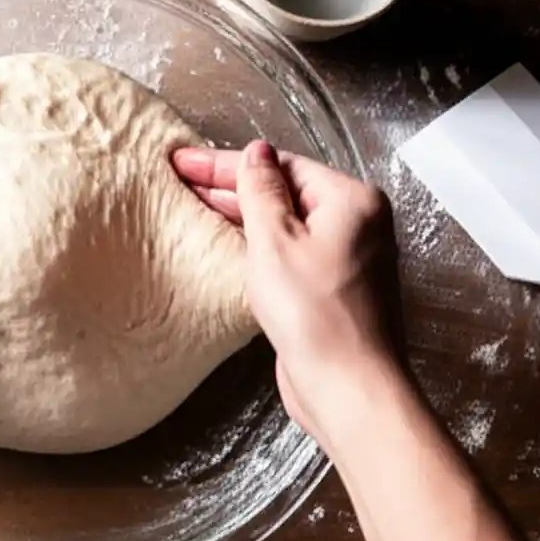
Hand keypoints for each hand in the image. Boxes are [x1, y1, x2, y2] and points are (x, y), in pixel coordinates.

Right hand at [173, 141, 401, 441]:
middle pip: (286, 191)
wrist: (349, 387)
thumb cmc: (315, 313)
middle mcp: (358, 223)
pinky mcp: (334, 290)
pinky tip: (229, 245)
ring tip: (194, 206)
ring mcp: (349, 258)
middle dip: (232, 186)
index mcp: (352, 200)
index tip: (182, 160)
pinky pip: (292, 253)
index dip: (227, 163)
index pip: (281, 166)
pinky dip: (260, 245)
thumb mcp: (275, 241)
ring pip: (288, 224)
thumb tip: (255, 153)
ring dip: (243, 215)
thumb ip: (261, 191)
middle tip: (181, 180)